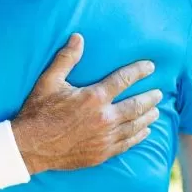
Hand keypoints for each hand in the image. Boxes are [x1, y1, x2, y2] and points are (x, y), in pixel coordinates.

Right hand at [12, 33, 160, 174]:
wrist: (32, 147)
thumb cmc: (39, 111)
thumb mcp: (49, 81)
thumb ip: (66, 58)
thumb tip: (78, 37)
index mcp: (94, 97)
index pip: (124, 80)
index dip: (139, 71)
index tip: (150, 66)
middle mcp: (105, 118)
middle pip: (136, 105)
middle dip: (150, 97)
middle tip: (159, 92)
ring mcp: (106, 138)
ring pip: (136, 125)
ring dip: (148, 116)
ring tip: (156, 110)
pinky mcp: (102, 153)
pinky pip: (127, 144)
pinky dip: (139, 136)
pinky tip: (145, 132)